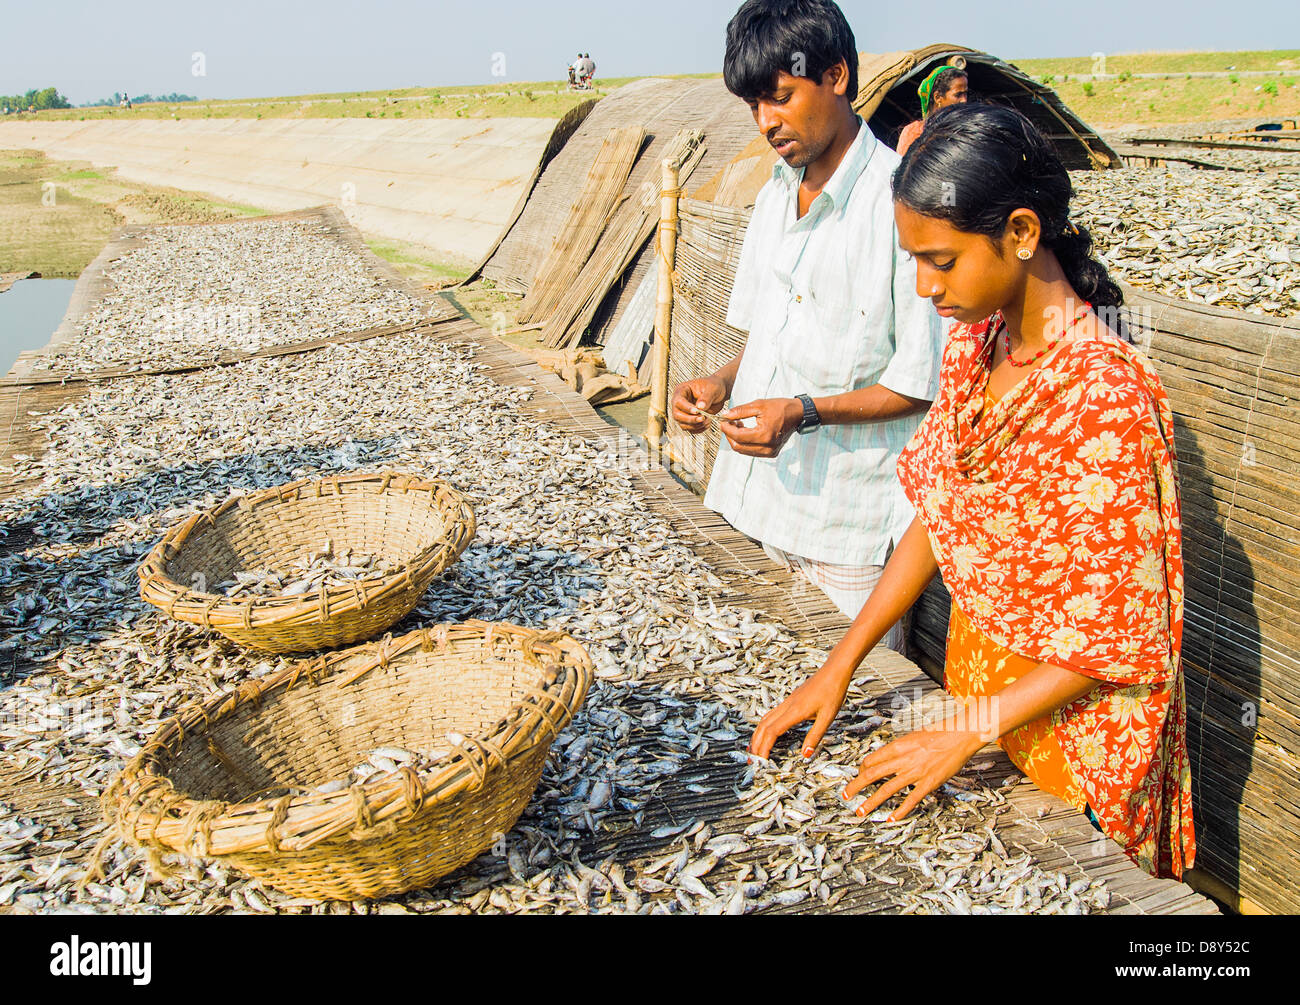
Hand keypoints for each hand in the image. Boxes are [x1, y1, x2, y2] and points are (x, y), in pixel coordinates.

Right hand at [671, 376, 728, 433]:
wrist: (720, 392)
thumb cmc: (715, 386)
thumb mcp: (712, 388)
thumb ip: (706, 397)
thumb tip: (700, 407)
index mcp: (682, 390)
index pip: (678, 402)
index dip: (686, 408)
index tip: (697, 411)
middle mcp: (680, 402)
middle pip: (677, 415)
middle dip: (690, 419)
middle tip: (702, 418)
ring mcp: (684, 412)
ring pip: (682, 424)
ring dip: (695, 425)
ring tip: (707, 421)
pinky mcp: (689, 420)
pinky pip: (690, 429)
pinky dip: (698, 429)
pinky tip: (707, 424)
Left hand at [719, 397, 803, 457]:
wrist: (797, 414)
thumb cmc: (780, 407)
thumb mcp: (758, 405)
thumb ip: (740, 411)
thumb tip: (725, 416)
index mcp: (764, 435)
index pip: (738, 436)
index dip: (726, 429)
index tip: (722, 421)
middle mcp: (767, 447)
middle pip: (738, 447)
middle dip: (730, 435)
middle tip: (728, 423)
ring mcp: (770, 452)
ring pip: (744, 451)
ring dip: (737, 439)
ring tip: (738, 425)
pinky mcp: (771, 453)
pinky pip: (752, 451)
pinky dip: (745, 443)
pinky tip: (745, 431)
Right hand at [749, 663, 851, 759]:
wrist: (833, 671)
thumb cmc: (833, 692)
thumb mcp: (827, 717)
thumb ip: (815, 736)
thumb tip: (805, 755)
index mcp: (795, 711)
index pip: (772, 732)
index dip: (764, 747)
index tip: (761, 761)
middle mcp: (787, 706)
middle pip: (763, 726)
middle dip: (756, 744)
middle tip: (752, 760)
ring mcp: (787, 702)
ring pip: (765, 719)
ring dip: (757, 735)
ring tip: (754, 749)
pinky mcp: (789, 700)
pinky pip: (771, 714)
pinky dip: (764, 726)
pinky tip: (766, 732)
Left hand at [842, 726, 985, 820]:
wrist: (960, 735)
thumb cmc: (938, 733)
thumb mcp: (913, 737)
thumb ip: (899, 749)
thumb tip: (887, 758)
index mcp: (897, 746)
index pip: (871, 760)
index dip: (861, 770)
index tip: (859, 777)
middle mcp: (902, 759)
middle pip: (871, 775)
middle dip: (855, 786)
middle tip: (846, 796)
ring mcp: (915, 773)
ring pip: (886, 790)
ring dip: (870, 802)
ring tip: (860, 812)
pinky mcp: (929, 783)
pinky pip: (911, 800)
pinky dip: (900, 811)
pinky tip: (891, 819)